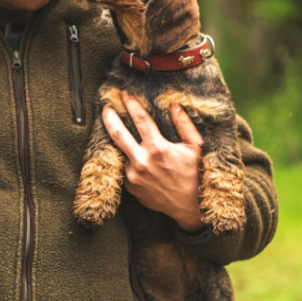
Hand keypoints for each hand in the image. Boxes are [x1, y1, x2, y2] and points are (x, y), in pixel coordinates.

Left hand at [104, 92, 205, 231]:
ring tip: (115, 128)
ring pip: (119, 151)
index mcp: (158, 149)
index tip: (125, 94)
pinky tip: (130, 153)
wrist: (190, 207)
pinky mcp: (130, 187)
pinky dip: (126, 158)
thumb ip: (184, 125)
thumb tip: (174, 105)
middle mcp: (142, 162)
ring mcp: (133, 176)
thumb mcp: (196, 148)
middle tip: (105, 107)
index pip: (140, 119)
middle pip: (117, 134)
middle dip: (109, 117)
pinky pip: (124, 167)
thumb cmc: (195, 175)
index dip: (131, 104)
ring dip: (117, 139)